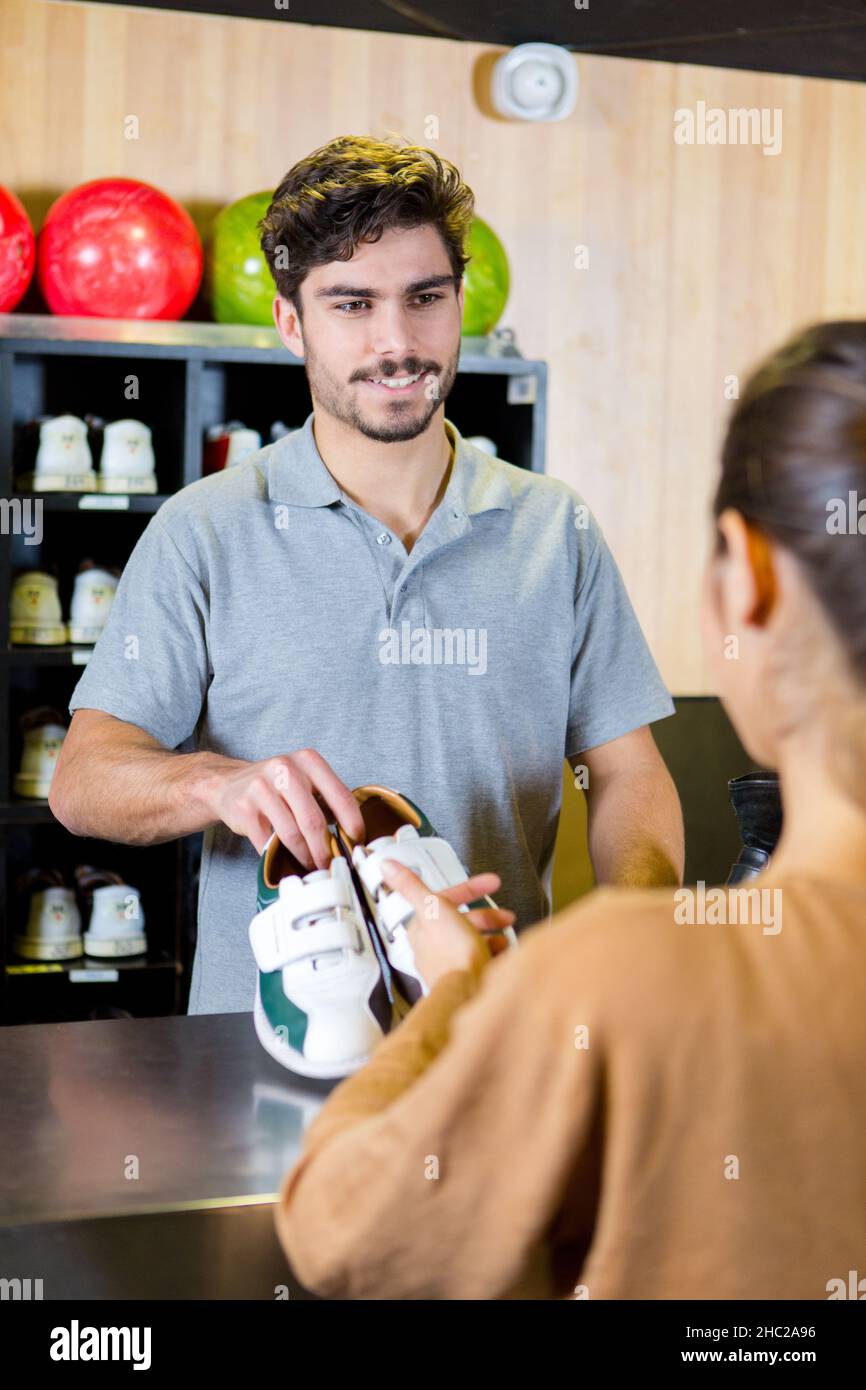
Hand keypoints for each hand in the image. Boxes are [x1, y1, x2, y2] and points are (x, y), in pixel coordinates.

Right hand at [208, 749, 365, 864]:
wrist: (228, 784)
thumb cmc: (276, 786)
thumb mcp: (304, 779)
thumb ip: (326, 798)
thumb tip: (351, 834)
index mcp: (308, 760)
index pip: (341, 796)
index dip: (353, 824)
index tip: (356, 843)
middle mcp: (285, 770)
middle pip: (314, 821)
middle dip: (325, 850)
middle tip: (331, 865)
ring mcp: (261, 788)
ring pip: (291, 835)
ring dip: (304, 857)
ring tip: (310, 865)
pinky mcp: (244, 809)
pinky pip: (267, 843)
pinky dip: (278, 857)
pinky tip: (284, 860)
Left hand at [380, 860, 515, 989]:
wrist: (468, 991)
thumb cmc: (451, 952)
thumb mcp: (432, 907)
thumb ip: (411, 885)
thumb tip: (387, 866)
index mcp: (423, 927)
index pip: (447, 899)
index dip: (471, 889)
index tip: (491, 883)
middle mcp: (432, 946)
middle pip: (462, 921)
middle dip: (486, 916)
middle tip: (504, 916)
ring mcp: (448, 963)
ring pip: (473, 941)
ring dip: (491, 935)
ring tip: (504, 936)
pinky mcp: (464, 977)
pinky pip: (482, 960)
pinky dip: (494, 953)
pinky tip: (501, 952)